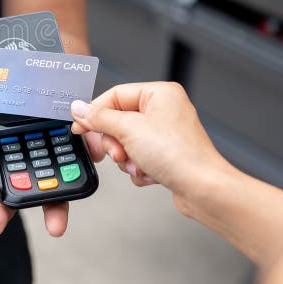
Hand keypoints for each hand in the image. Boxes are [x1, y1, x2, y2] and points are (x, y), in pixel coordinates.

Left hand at [0, 111, 105, 238]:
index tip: (56, 229)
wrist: (25, 84)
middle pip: (9, 195)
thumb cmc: (50, 110)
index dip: (55, 213)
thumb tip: (102, 151)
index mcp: (44, 170)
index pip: (51, 197)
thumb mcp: (74, 122)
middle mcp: (18, 167)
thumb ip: (87, 136)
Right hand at [70, 81, 229, 208]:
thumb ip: (99, 118)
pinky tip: (149, 173)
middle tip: (116, 152)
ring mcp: (165, 133)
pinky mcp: (166, 154)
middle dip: (115, 142)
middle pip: (118, 121)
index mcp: (159, 94)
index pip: (114, 95)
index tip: (80, 127)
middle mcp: (164, 110)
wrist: (203, 190)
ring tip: (137, 165)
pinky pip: (137, 156)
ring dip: (126, 158)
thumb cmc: (180, 155)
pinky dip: (137, 167)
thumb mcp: (128, 130)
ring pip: (125, 142)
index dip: (94, 112)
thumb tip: (79, 108)